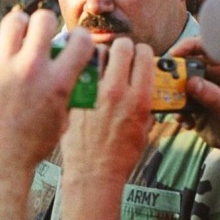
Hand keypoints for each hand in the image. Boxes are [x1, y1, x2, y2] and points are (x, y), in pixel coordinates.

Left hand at [0, 10, 96, 168]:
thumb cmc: (30, 147)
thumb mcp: (59, 122)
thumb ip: (65, 97)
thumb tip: (70, 79)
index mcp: (58, 82)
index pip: (80, 41)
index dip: (81, 36)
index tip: (74, 39)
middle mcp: (31, 69)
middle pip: (43, 20)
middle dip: (46, 21)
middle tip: (41, 30)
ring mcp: (2, 68)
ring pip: (13, 22)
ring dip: (18, 23)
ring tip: (16, 30)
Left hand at [61, 38, 153, 181]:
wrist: (93, 173)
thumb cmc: (120, 155)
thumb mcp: (145, 129)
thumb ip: (145, 103)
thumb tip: (144, 86)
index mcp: (139, 98)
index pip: (144, 55)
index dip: (142, 51)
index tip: (139, 54)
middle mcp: (116, 91)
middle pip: (121, 46)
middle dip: (122, 46)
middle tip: (120, 53)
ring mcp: (92, 92)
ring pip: (96, 52)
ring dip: (100, 53)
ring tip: (100, 62)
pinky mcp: (74, 96)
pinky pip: (78, 69)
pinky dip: (82, 66)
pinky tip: (83, 73)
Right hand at [169, 37, 219, 155]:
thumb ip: (210, 95)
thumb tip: (191, 82)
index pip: (206, 49)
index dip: (188, 47)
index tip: (174, 54)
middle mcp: (212, 75)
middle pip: (186, 65)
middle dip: (174, 77)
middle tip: (166, 86)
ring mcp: (201, 87)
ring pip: (179, 83)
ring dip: (174, 97)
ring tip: (178, 110)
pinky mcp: (193, 99)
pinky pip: (177, 99)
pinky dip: (177, 110)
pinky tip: (187, 121)